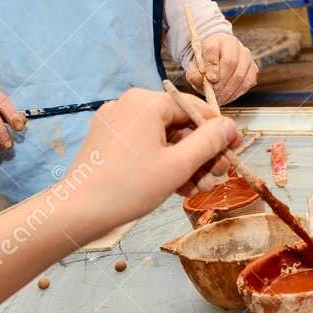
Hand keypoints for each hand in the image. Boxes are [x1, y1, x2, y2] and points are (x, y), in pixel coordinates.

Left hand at [60, 88, 238, 239]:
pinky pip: (144, 144)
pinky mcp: (106, 139)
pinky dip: (161, 161)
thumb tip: (231, 125)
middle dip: (200, 153)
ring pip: (162, 137)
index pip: (195, 108)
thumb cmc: (130, 187)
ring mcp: (115, 121)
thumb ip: (209, 142)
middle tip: (215, 178)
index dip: (219, 131)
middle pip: (179, 123)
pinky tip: (175, 186)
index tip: (235, 150)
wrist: (78, 211)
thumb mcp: (178, 165)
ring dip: (184, 162)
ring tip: (196, 189)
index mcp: (146, 101)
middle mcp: (129, 103)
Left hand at [187, 33, 257, 102]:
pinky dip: (236, 93)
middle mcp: (234, 45)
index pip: (212, 49)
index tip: (209, 79)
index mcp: (216, 40)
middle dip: (221, 82)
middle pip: (230, 63)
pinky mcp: (253, 69)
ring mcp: (246, 56)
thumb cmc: (205, 65)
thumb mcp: (195, 68)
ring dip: (228, 90)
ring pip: (240, 75)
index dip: (211, 65)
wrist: (219, 62)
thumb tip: (204, 80)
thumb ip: (195, 74)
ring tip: (219, 99)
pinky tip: (227, 97)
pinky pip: (247, 83)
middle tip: (214, 94)